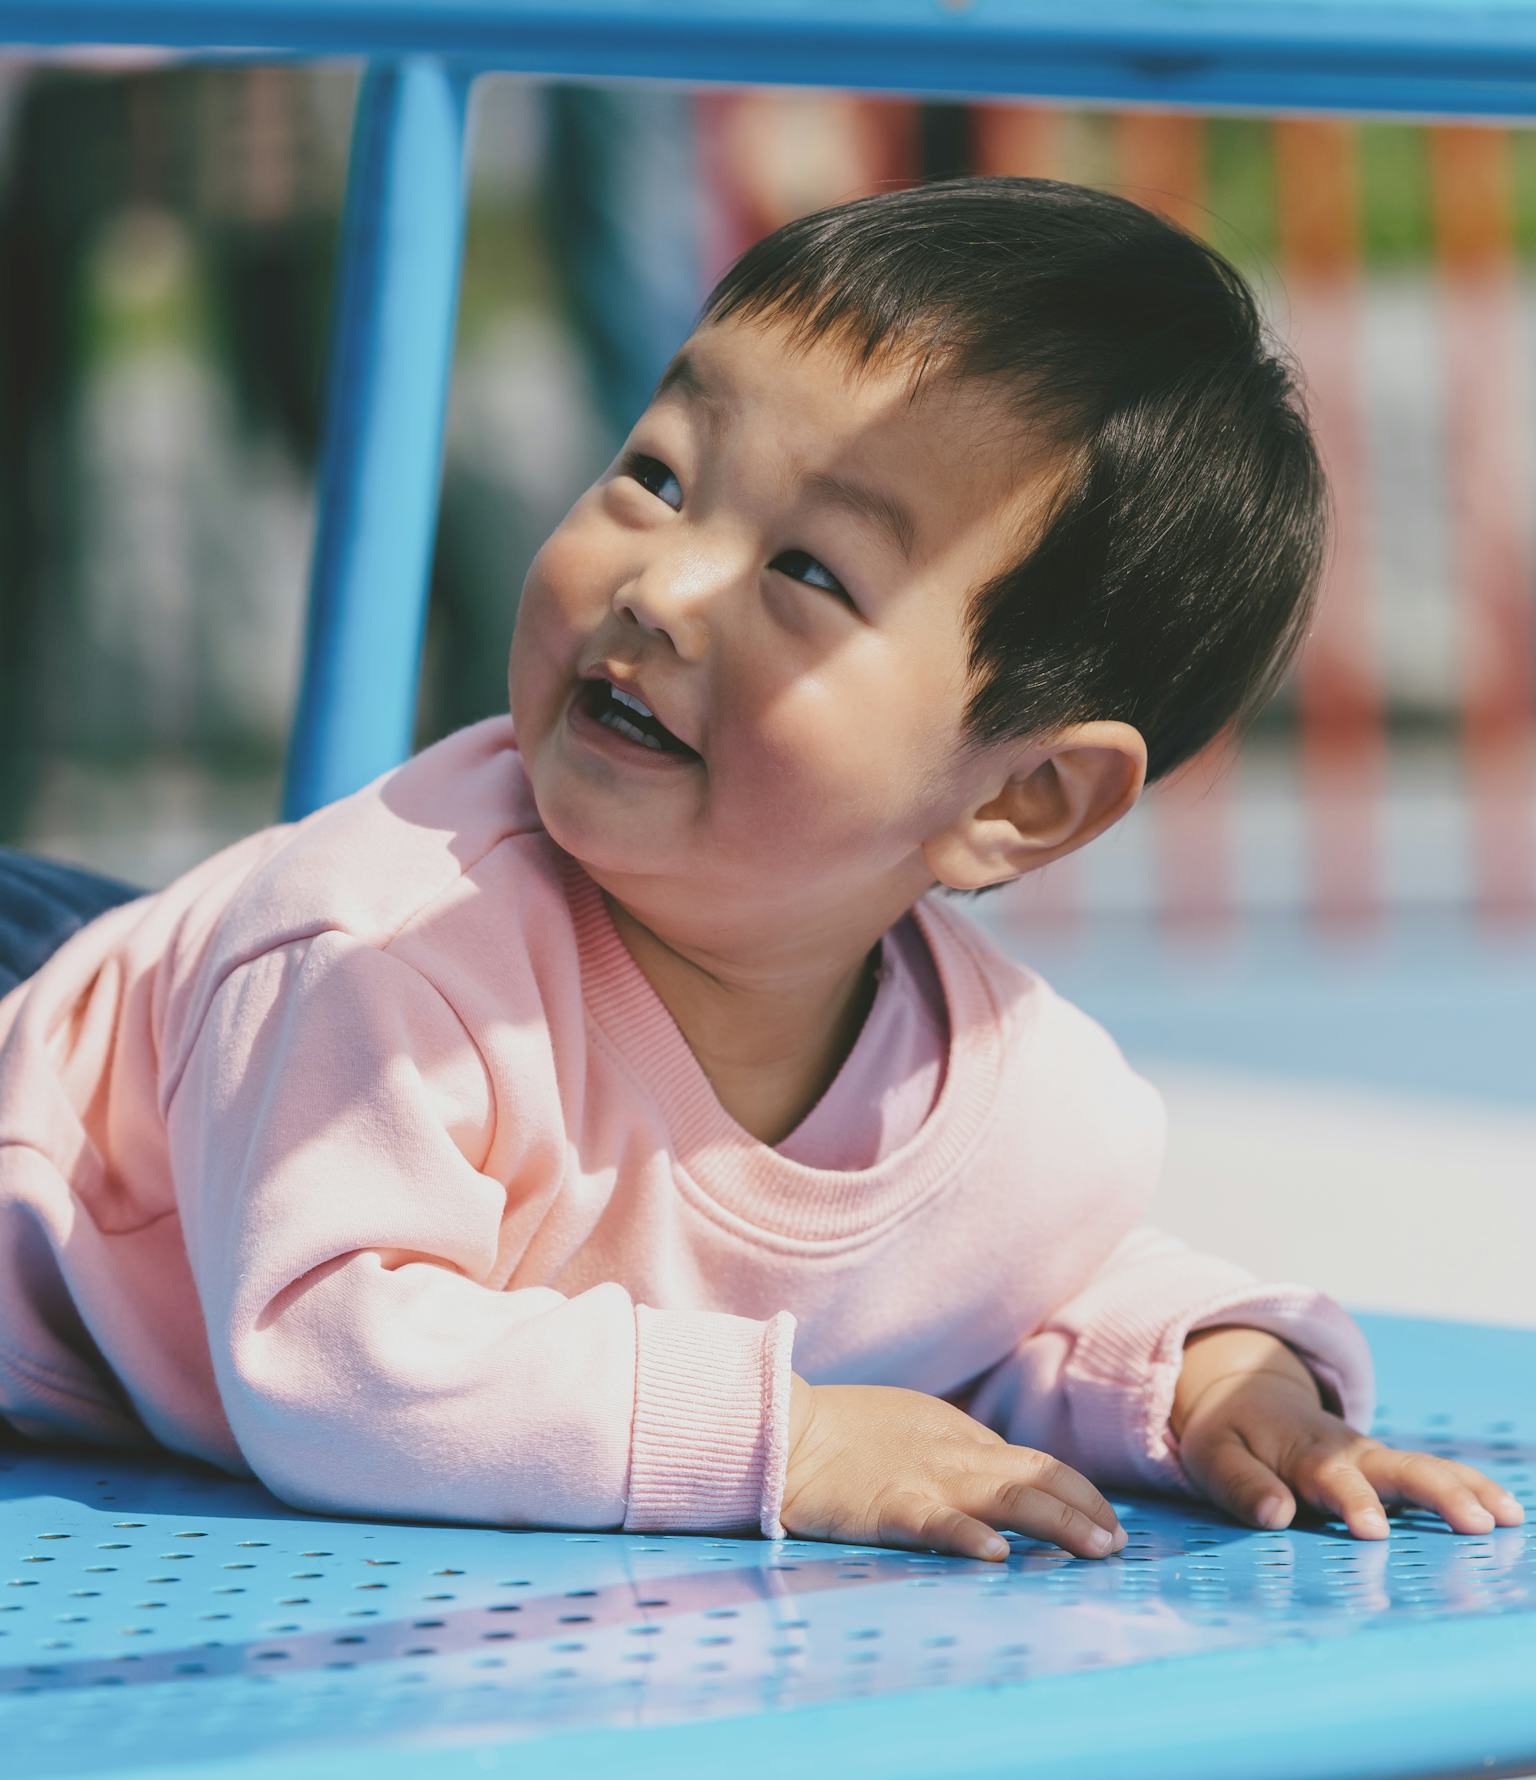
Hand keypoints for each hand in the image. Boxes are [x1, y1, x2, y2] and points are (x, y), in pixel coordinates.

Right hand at [781, 1371, 1127, 1561]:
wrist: (784, 1428)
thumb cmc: (841, 1432)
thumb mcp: (911, 1428)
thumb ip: (955, 1451)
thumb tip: (999, 1478)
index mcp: (959, 1435)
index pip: (1035, 1463)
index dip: (1078, 1491)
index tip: (1107, 1520)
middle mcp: (954, 1455)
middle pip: (1038, 1477)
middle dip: (1085, 1509)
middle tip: (1118, 1543)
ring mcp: (925, 1479)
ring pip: (1009, 1497)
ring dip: (1059, 1522)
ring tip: (1096, 1549)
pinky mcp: (890, 1506)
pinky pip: (938, 1521)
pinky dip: (969, 1536)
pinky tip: (997, 1554)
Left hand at [1172, 1330, 1526, 1539]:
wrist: (1247, 1393)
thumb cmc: (1229, 1434)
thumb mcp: (1214, 1456)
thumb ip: (1242, 1486)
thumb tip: (1276, 1515)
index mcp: (1303, 1452)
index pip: (1332, 1477)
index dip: (1352, 1502)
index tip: (1373, 1531)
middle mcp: (1349, 1452)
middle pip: (1399, 1469)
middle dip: (1439, 1495)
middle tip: (1478, 1525)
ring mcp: (1374, 1459)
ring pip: (1426, 1467)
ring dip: (1467, 1489)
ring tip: (1508, 1518)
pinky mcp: (1387, 1468)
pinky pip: (1434, 1473)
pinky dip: (1470, 1487)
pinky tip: (1506, 1512)